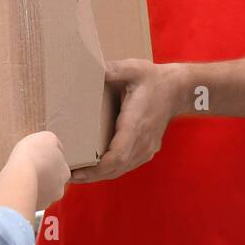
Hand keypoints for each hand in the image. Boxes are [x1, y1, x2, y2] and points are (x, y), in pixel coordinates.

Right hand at [9, 131, 71, 210]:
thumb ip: (54, 143)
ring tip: (21, 177)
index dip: (48, 161)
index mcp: (65, 172)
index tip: (38, 157)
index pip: (59, 167)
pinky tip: (16, 187)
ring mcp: (46, 200)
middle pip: (51, 182)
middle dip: (43, 176)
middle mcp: (59, 189)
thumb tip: (55, 147)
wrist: (19, 175)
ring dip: (33, 186)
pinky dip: (24, 195)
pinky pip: (28, 200)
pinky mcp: (33, 208)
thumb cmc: (33, 155)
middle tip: (30, 168)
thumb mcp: (47, 138)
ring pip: (40, 192)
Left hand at [70, 59, 186, 184]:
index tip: (78, 170)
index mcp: (136, 123)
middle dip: (91, 175)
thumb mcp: (134, 68)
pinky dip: (108, 171)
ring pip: (121, 170)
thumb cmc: (153, 79)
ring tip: (75, 175)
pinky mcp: (146, 150)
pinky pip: (126, 166)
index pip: (119, 155)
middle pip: (116, 168)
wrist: (178, 90)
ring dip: (98, 176)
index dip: (98, 167)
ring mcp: (146, 148)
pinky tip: (92, 170)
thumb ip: (113, 69)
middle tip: (67, 175)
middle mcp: (142, 141)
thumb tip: (91, 70)